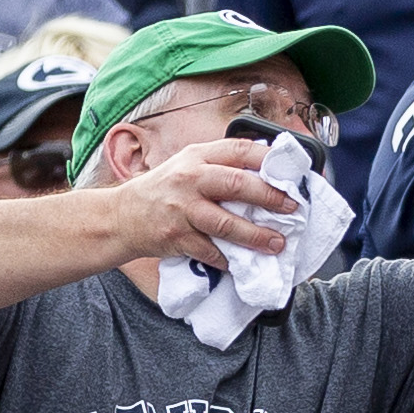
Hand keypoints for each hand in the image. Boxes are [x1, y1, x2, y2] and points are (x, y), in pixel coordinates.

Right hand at [110, 137, 301, 261]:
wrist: (120, 217)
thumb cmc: (164, 190)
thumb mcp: (189, 165)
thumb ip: (222, 165)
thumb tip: (270, 173)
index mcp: (197, 156)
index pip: (239, 149)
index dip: (270, 159)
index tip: (293, 173)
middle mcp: (189, 179)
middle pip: (237, 184)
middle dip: (270, 197)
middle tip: (292, 208)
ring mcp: (182, 209)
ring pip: (226, 223)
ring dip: (256, 236)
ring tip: (277, 243)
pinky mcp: (176, 237)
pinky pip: (211, 251)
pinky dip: (229, 259)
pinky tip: (244, 263)